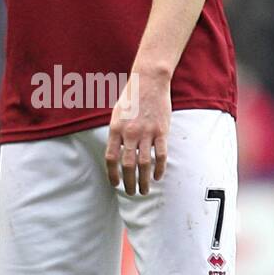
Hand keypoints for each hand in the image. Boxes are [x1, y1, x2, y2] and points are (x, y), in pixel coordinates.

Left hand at [105, 71, 169, 195]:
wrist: (149, 81)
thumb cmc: (132, 98)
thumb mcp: (117, 114)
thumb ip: (116, 134)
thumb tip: (116, 154)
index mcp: (116, 129)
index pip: (111, 158)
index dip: (112, 174)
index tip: (115, 184)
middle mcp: (130, 132)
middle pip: (128, 165)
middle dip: (128, 183)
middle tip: (131, 193)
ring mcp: (147, 132)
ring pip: (144, 164)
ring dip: (143, 181)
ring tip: (144, 190)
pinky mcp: (161, 131)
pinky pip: (160, 155)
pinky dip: (159, 169)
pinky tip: (157, 176)